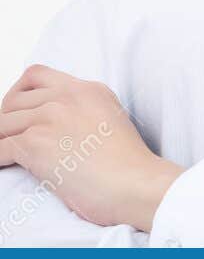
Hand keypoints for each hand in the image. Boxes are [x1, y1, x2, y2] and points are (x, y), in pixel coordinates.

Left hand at [0, 64, 180, 232]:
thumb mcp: (112, 120)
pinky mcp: (35, 143)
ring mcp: (50, 117)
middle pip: (14, 100)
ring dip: (2, 141)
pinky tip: (6, 167)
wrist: (135, 183)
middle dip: (8, 120)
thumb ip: (83, 111)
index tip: (20, 110)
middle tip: (11, 139)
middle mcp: (68, 97)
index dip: (19, 92)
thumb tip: (57, 126)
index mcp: (88, 90)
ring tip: (10, 156)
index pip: (37, 75)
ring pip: (2, 124)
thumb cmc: (128, 165)